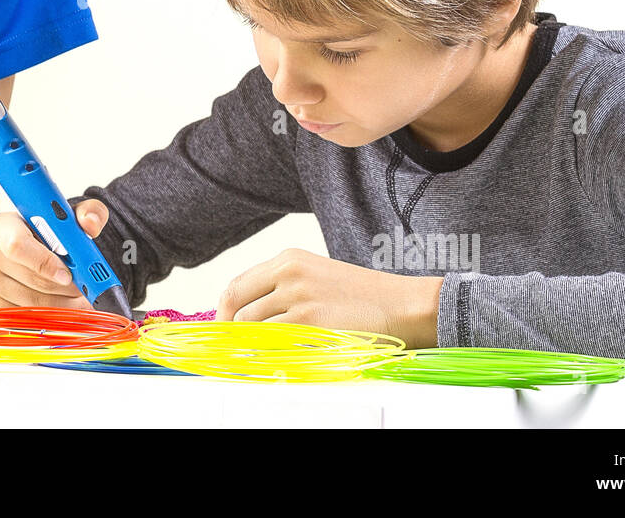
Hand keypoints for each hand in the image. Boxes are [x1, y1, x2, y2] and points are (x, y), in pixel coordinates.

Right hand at [0, 199, 107, 308]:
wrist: (38, 247)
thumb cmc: (50, 230)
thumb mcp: (72, 215)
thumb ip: (88, 213)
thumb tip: (90, 224)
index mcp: (2, 225)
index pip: (17, 246)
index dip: (45, 262)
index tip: (68, 273)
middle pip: (31, 279)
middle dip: (65, 286)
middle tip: (86, 287)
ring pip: (33, 303)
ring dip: (64, 303)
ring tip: (80, 295)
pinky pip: (29, 319)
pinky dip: (53, 316)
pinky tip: (66, 305)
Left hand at [216, 248, 442, 347]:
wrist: (402, 306)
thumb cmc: (364, 298)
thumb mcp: (319, 279)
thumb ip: (285, 290)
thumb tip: (250, 318)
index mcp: (290, 259)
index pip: (238, 283)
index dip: (224, 310)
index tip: (222, 329)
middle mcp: (289, 272)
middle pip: (236, 303)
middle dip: (227, 330)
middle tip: (228, 350)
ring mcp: (298, 296)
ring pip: (250, 326)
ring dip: (245, 346)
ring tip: (248, 360)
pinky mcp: (309, 321)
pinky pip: (272, 342)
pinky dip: (264, 355)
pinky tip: (267, 364)